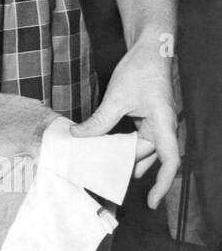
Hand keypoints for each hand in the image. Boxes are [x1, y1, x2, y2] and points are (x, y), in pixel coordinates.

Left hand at [70, 37, 179, 208]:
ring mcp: (154, 123)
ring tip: (99, 164)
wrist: (149, 48)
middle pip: (147, 156)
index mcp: (164, 125)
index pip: (170, 162)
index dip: (163, 184)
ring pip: (139, 148)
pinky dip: (119, 142)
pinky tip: (102, 144)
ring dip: (121, 155)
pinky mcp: (145, 117)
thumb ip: (100, 120)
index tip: (151, 202)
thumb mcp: (117, 97)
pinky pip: (134, 137)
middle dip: (127, 168)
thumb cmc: (141, 69)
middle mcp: (163, 127)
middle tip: (104, 179)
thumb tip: (79, 135)